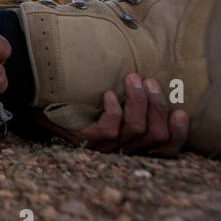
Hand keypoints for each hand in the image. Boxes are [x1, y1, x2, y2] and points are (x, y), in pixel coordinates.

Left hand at [39, 73, 187, 156]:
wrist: (40, 106)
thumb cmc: (80, 102)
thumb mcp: (109, 100)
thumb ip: (130, 96)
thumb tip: (148, 73)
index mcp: (133, 141)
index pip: (166, 148)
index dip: (179, 133)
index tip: (180, 111)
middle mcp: (122, 148)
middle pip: (155, 134)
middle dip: (157, 106)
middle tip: (149, 81)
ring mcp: (104, 147)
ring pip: (136, 129)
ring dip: (138, 101)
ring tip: (132, 79)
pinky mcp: (86, 141)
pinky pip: (109, 129)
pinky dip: (113, 110)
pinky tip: (107, 94)